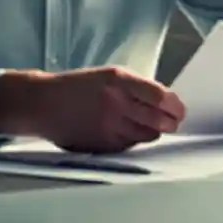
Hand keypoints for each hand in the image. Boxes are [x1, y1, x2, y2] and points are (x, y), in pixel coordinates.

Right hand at [0, 66, 185, 152]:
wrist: (42, 103)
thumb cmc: (78, 87)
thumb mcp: (107, 76)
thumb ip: (135, 88)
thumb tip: (165, 102)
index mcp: (119, 80)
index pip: (160, 96)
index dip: (175, 106)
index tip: (179, 109)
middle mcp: (116, 103)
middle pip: (159, 120)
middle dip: (171, 122)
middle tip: (173, 122)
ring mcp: (109, 126)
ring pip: (147, 136)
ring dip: (152, 132)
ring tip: (148, 126)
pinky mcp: (102, 145)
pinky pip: (130, 146)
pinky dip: (134, 141)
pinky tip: (127, 133)